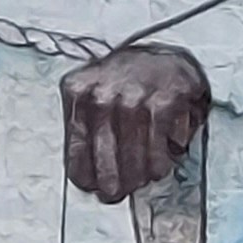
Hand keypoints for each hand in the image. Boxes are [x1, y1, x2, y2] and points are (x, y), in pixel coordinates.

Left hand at [63, 43, 210, 205]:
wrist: (166, 49)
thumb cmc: (128, 80)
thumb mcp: (95, 94)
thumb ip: (87, 131)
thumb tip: (91, 179)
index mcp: (77, 91)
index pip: (75, 148)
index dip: (85, 175)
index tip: (92, 187)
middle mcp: (102, 93)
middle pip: (103, 156)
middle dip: (112, 182)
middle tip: (116, 193)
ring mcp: (133, 97)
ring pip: (131, 156)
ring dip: (137, 176)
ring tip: (141, 179)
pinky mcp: (163, 101)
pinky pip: (157, 148)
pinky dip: (159, 163)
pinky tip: (159, 166)